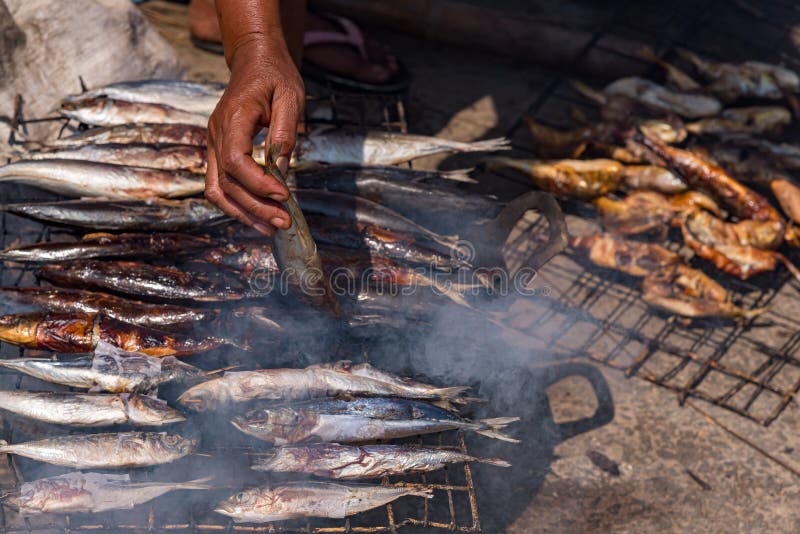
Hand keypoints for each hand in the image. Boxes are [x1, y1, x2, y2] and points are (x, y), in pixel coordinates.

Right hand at [205, 36, 304, 234]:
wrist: (256, 59)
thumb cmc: (275, 74)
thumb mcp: (290, 96)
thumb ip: (285, 132)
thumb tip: (282, 169)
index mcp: (233, 116)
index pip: (235, 160)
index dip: (258, 183)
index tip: (284, 195)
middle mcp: (216, 132)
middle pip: (226, 181)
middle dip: (255, 206)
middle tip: (284, 221)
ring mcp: (214, 143)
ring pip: (217, 189)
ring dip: (243, 212)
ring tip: (271, 227)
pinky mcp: (219, 150)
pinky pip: (220, 184)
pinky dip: (237, 204)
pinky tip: (259, 216)